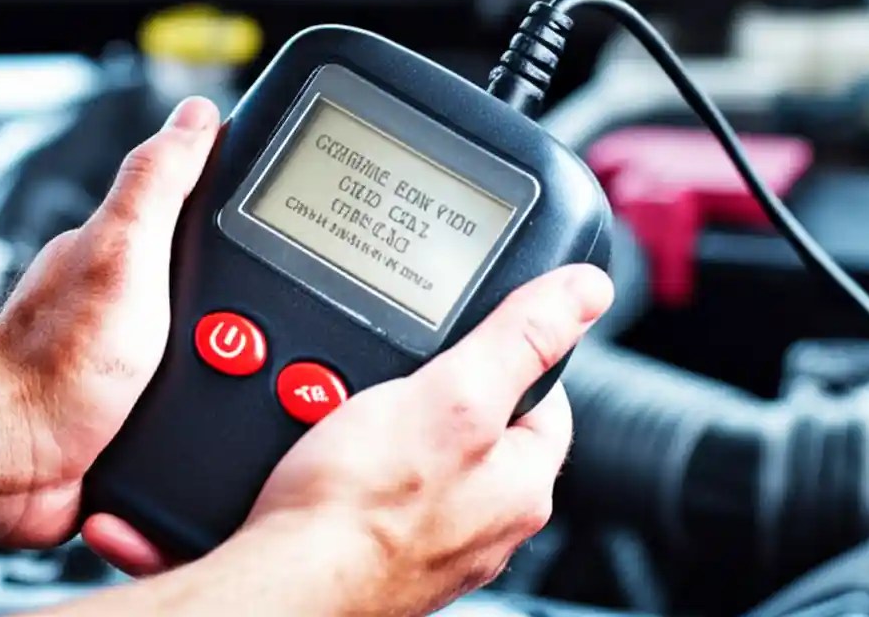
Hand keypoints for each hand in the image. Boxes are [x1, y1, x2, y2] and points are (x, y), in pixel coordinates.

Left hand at [0, 96, 221, 547]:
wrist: (16, 462)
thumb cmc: (52, 364)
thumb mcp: (122, 251)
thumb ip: (157, 182)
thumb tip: (195, 116)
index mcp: (129, 247)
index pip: (213, 211)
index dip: (257, 217)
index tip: (295, 230)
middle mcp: (131, 298)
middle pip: (227, 285)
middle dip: (257, 308)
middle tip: (260, 332)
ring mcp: (136, 358)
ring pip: (223, 348)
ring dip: (244, 365)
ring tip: (255, 378)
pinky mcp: (142, 414)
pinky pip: (205, 403)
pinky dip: (221, 409)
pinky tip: (230, 415)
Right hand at [85, 263, 611, 614]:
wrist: (283, 578)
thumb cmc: (361, 506)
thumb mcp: (455, 394)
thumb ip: (521, 338)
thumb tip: (585, 290)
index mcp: (523, 484)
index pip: (545, 397)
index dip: (512, 352)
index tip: (476, 331)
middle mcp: (486, 521)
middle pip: (478, 424)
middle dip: (434, 388)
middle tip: (392, 369)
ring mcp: (431, 539)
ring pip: (420, 454)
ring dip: (385, 422)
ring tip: (347, 409)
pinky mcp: (380, 549)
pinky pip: (375, 484)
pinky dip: (354, 464)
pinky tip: (326, 457)